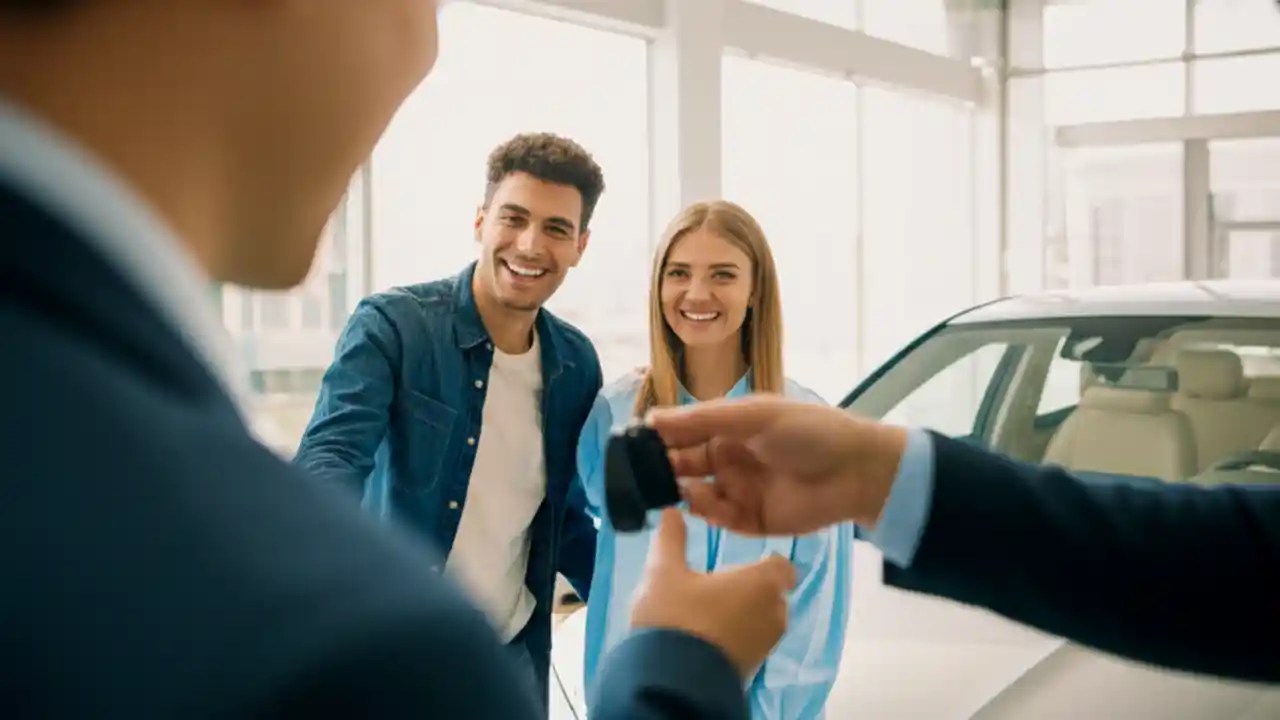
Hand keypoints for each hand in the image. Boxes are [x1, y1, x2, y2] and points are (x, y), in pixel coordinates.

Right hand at [630, 508, 795, 677]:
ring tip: (707, 611)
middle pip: (770, 592)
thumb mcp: (664, 572)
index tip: (737, 562)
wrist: (673, 682)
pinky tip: (706, 634)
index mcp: (762, 583)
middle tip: (716, 585)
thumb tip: (671, 511)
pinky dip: (736, 635)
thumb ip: (670, 539)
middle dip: (749, 588)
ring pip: (761, 619)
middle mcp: (774, 612)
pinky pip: (751, 642)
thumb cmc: (676, 617)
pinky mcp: (753, 668)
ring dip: (742, 613)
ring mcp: (766, 644)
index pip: (780, 565)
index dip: (763, 561)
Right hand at [645, 393, 907, 534]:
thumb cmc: (808, 432)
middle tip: (640, 475)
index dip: (658, 438)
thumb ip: (702, 419)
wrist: (856, 472)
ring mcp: (738, 491)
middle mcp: (728, 459)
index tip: (631, 445)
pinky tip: (703, 503)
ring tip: (676, 488)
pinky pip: (718, 518)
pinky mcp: (750, 521)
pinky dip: (707, 512)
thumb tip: (652, 419)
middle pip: (683, 465)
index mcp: (728, 428)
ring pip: (695, 494)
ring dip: (682, 491)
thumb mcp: (754, 415)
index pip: (682, 433)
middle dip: (663, 469)